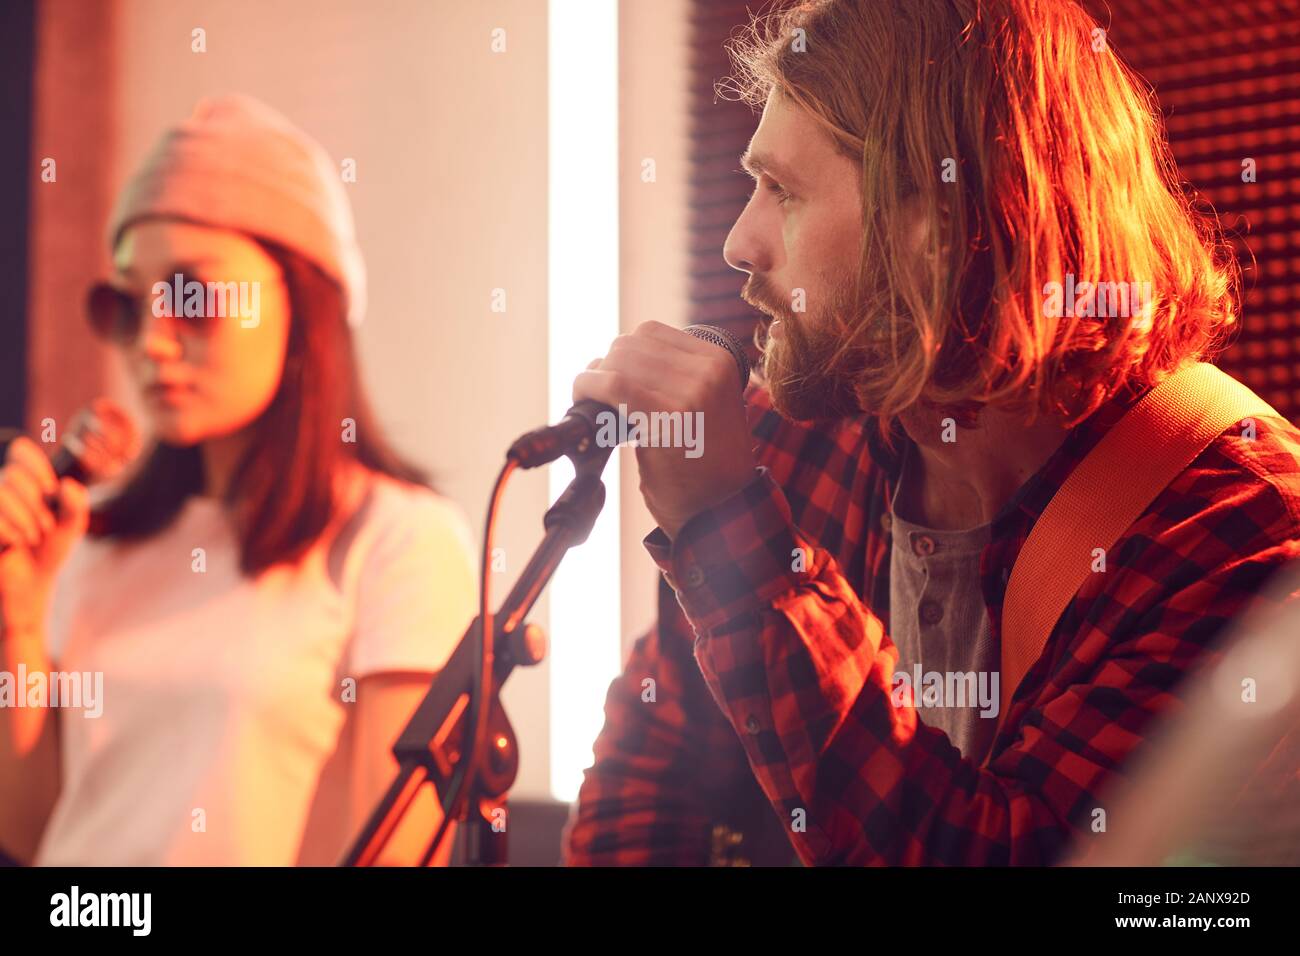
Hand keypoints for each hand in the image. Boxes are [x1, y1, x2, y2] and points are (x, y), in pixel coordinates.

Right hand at [0, 436, 89, 635]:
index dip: (35, 465)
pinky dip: (10, 533)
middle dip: (36, 504)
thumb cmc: (50, 548)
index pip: (20, 450)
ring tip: (32, 538)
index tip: (51, 489)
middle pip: (13, 475)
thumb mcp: (72, 524)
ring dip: (25, 521)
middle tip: (45, 527)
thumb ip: (76, 503)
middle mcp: (3, 489)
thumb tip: (67, 485)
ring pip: (1, 494)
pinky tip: (14, 544)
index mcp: (26, 481)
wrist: (32, 581)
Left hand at [572, 320, 756, 538]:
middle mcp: (710, 369)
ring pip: (619, 359)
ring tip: (590, 402)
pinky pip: (614, 384)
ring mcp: (693, 390)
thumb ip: (673, 377)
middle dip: (605, 367)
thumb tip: (608, 357)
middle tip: (596, 397)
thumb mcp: (703, 406)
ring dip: (593, 378)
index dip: (620, 353)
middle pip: (631, 343)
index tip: (607, 377)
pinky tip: (582, 401)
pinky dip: (588, 388)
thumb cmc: (702, 464)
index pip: (651, 333)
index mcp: (721, 360)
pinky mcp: (669, 415)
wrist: (720, 511)